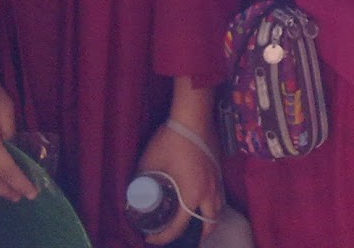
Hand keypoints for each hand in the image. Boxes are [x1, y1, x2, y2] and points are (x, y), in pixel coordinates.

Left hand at [135, 120, 222, 244]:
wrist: (192, 117)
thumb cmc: (171, 142)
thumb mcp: (149, 165)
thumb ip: (142, 183)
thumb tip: (133, 197)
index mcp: (192, 195)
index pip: (180, 227)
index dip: (163, 237)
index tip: (150, 238)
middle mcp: (209, 191)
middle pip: (210, 223)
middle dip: (196, 234)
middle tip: (178, 234)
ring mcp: (217, 179)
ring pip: (218, 208)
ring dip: (207, 219)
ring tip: (192, 221)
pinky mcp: (219, 169)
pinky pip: (220, 195)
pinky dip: (212, 204)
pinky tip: (200, 199)